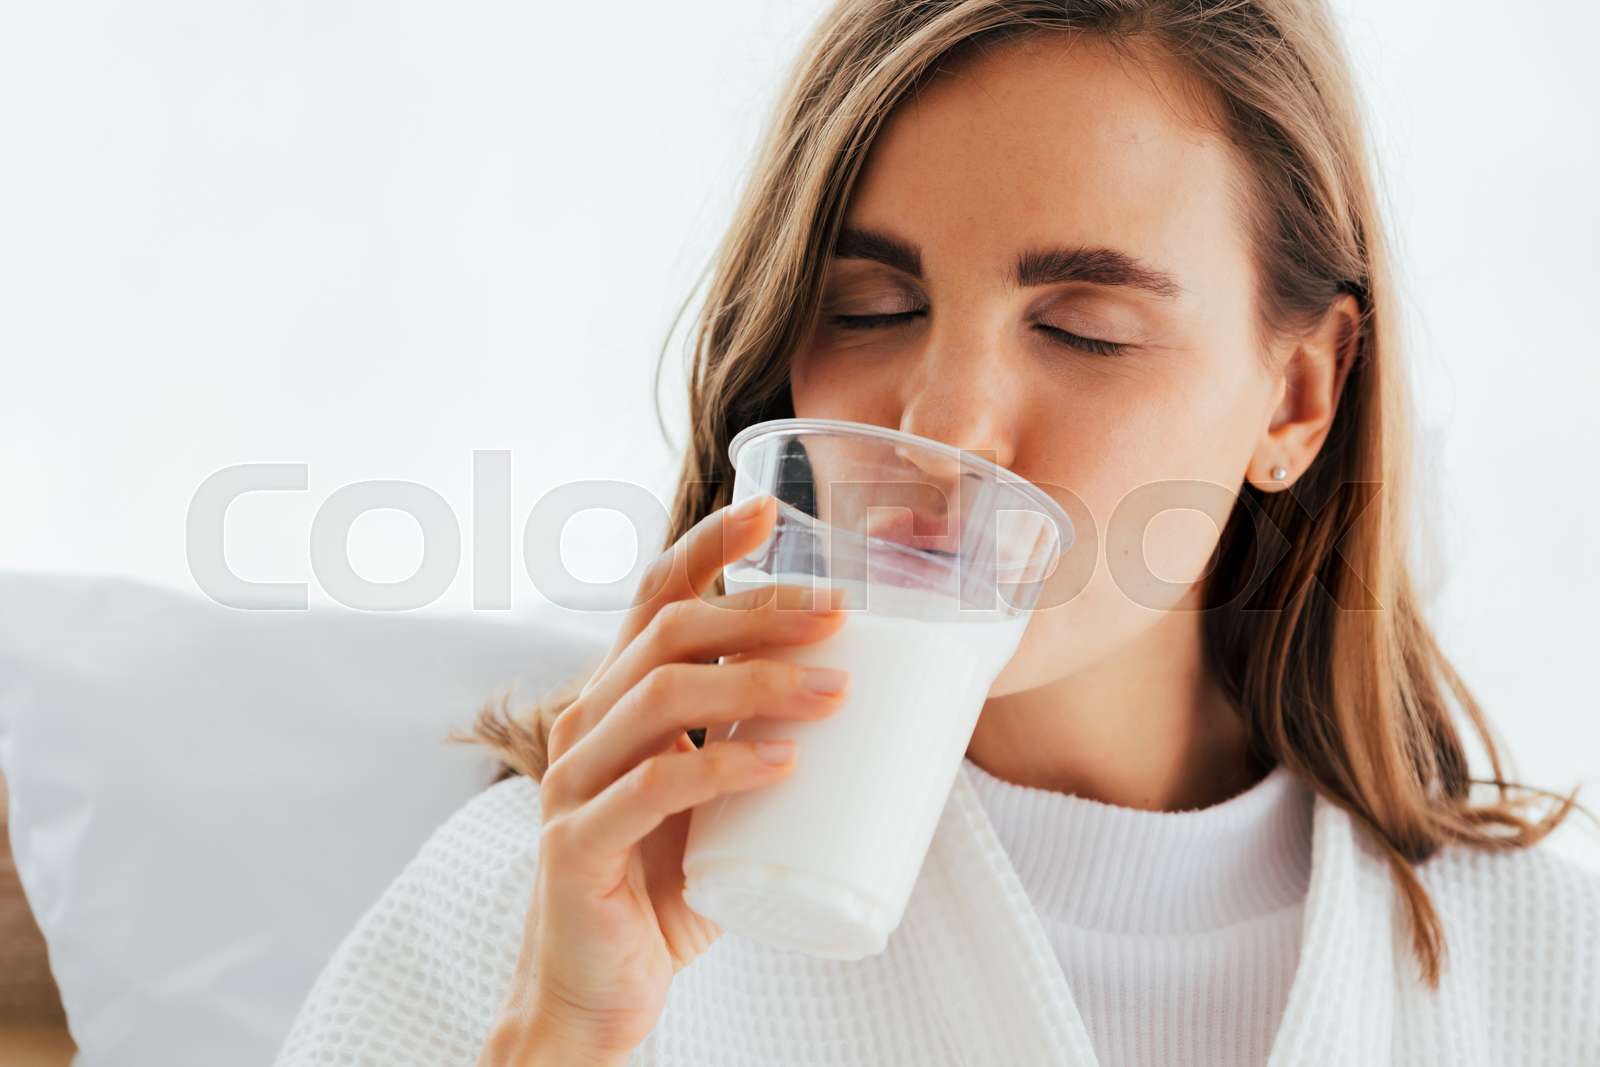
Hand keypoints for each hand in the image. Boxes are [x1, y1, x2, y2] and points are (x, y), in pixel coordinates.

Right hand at [481, 494, 850, 1062]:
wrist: (598, 991)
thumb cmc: (664, 887)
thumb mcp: (717, 800)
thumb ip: (760, 748)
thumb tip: (868, 709)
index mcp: (618, 701)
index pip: (654, 598)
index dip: (707, 547)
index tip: (772, 512)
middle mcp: (586, 724)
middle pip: (667, 634)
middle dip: (759, 612)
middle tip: (840, 615)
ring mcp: (574, 781)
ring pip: (663, 696)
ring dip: (758, 684)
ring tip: (837, 693)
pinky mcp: (578, 843)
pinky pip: (654, 786)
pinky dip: (724, 767)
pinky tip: (783, 763)